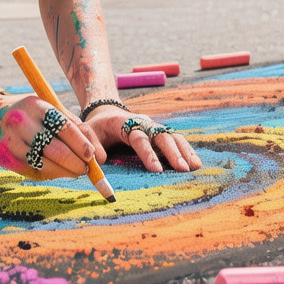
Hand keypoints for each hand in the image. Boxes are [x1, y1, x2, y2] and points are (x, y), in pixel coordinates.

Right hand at [0, 93, 98, 179]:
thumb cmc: (26, 113)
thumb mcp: (46, 109)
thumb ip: (73, 127)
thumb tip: (100, 156)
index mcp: (36, 105)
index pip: (65, 127)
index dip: (81, 144)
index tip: (92, 156)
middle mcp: (22, 122)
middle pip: (57, 150)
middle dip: (77, 163)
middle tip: (86, 168)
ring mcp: (12, 141)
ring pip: (46, 164)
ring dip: (65, 172)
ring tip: (75, 171)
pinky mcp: (6, 158)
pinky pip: (34, 171)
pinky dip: (51, 174)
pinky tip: (58, 172)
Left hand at [84, 106, 201, 173]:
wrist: (106, 113)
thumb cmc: (97, 127)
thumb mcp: (88, 131)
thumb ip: (91, 143)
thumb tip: (100, 160)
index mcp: (125, 123)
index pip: (139, 137)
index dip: (148, 153)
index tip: (157, 170)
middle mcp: (143, 123)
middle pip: (161, 135)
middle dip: (173, 152)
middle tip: (183, 170)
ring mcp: (153, 127)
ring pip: (172, 136)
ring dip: (184, 150)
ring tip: (196, 167)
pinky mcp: (159, 134)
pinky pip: (175, 140)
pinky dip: (186, 149)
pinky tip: (195, 162)